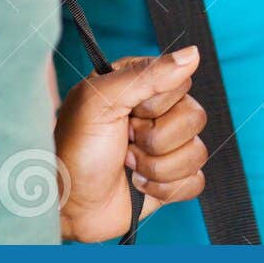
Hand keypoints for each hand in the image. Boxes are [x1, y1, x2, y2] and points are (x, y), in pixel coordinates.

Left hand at [54, 47, 207, 242]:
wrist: (66, 208)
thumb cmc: (74, 151)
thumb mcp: (99, 102)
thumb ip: (146, 75)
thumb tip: (193, 54)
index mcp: (141, 86)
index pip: (181, 83)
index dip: (155, 105)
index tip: (126, 114)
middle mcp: (158, 113)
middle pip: (194, 117)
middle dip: (155, 140)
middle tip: (123, 143)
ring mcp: (166, 147)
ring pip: (197, 152)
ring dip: (157, 167)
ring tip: (127, 167)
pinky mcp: (172, 179)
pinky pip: (195, 181)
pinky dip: (165, 189)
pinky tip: (139, 186)